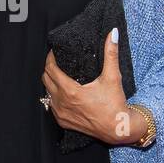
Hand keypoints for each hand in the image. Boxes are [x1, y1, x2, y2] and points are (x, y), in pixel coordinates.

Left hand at [42, 27, 147, 146]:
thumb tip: (112, 34)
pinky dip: (54, 97)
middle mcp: (62, 103)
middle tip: (57, 61)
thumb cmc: (115, 104)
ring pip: (47, 93)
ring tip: (59, 75)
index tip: (54, 52)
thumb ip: (110, 53)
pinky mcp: (63, 121)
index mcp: (70, 91)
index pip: (50, 69)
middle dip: (49, 69)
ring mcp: (60, 113)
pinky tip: (62, 92)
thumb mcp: (113, 77)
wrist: (118, 128)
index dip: (50, 58)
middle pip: (45, 79)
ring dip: (51, 83)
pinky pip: (52, 105)